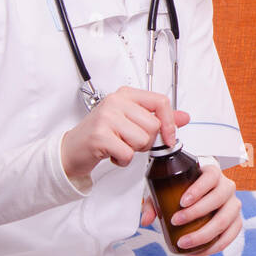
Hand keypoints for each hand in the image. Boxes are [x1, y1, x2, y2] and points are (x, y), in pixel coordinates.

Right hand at [60, 86, 187, 185]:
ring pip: (142, 140)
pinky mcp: (100, 136)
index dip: (169, 123)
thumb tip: (184, 117)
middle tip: (129, 141)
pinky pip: (128, 154)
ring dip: (133, 151)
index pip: (160, 101)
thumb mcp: (131, 121)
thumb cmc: (102, 134)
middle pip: (153, 125)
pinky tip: (112, 154)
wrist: (72, 150)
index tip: (168, 137)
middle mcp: (116, 102)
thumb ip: (158, 118)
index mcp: (126, 95)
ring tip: (119, 145)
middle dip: (146, 141)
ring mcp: (106, 117)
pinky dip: (122, 160)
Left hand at [145, 164, 243, 255]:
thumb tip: (146, 219)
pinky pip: (230, 235)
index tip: (182, 202)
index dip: (198, 189)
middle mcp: (227, 187)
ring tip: (184, 242)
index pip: (210, 177)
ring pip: (225, 220)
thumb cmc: (185, 192)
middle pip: (218, 198)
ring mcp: (233, 205)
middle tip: (176, 221)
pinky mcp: (236, 222)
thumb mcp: (167, 192)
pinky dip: (214, 246)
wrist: (200, 197)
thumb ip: (154, 204)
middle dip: (196, 213)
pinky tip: (198, 251)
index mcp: (213, 174)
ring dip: (204, 234)